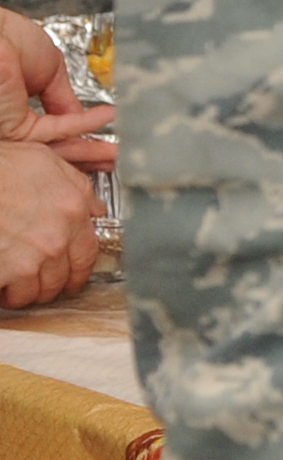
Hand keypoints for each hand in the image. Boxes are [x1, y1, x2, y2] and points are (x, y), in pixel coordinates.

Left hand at [0, 10, 108, 158]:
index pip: (54, 125)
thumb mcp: (50, 68)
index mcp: (18, 107)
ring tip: (118, 144)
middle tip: (115, 153)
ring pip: (56, 144)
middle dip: (88, 150)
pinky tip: (109, 116)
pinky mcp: (14, 129)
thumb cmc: (10, 39)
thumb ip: (65, 98)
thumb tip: (81, 117)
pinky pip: (54, 130)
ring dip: (90, 146)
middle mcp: (13, 121)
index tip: (105, 127)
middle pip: (57, 142)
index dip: (81, 128)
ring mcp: (12, 128)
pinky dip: (83, 124)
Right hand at [0, 143, 97, 307]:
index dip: (80, 270)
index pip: (88, 256)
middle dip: (52, 283)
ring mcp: (28, 261)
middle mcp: (54, 241)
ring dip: (27, 290)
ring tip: (16, 280)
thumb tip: (96, 208)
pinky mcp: (4, 273)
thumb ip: (78, 188)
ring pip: (35, 293)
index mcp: (72, 214)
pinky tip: (2, 281)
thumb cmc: (1, 168)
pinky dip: (5, 292)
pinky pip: (10, 296)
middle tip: (40, 279)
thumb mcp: (47, 163)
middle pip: (62, 280)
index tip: (73, 276)